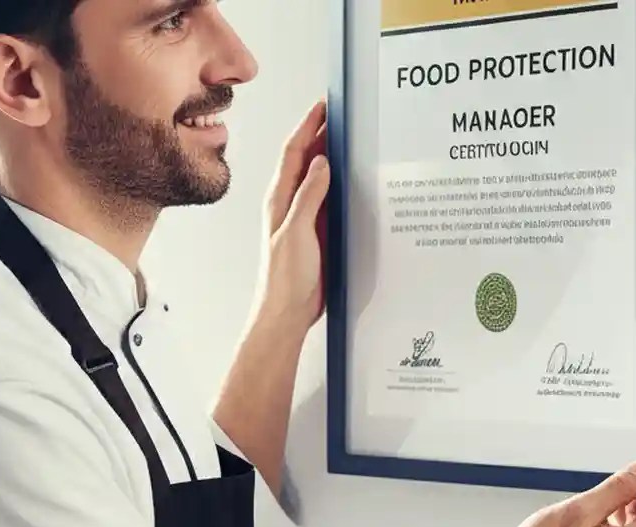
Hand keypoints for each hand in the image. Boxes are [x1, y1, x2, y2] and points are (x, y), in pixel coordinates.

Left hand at [259, 99, 329, 333]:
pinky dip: (341, 183)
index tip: (324, 105)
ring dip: (333, 156)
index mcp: (280, 199)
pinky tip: (354, 178)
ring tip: (350, 136)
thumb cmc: (284, 278)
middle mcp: (290, 204)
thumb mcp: (296, 232)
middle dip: (322, 133)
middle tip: (343, 113)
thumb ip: (308, 196)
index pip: (294, 152)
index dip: (308, 125)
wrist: (287, 313)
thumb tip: (321, 162)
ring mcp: (304, 217)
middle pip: (307, 159)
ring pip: (319, 177)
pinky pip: (330, 198)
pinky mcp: (317, 231)